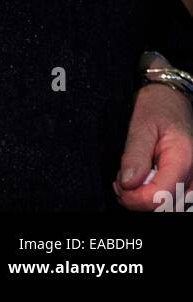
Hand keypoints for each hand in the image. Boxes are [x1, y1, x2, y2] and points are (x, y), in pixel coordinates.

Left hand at [113, 77, 192, 210]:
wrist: (172, 99)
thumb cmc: (158, 106)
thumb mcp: (141, 124)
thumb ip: (135, 154)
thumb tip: (128, 184)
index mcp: (183, 160)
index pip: (160, 198)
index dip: (134, 197)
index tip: (119, 183)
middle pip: (164, 206)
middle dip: (137, 198)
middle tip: (122, 178)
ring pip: (167, 206)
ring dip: (144, 197)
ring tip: (132, 176)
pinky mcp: (187, 183)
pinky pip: (170, 199)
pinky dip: (153, 194)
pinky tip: (142, 180)